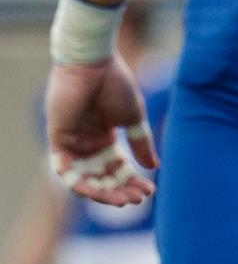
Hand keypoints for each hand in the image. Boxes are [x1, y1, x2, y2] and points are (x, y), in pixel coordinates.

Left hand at [45, 58, 156, 205]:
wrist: (94, 64)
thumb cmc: (115, 84)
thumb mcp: (133, 119)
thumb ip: (142, 144)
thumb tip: (154, 167)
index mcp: (104, 138)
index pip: (117, 168)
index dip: (132, 181)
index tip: (150, 191)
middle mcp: (86, 145)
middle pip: (102, 178)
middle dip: (119, 190)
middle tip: (137, 199)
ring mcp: (71, 144)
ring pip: (85, 179)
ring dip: (103, 192)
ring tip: (123, 199)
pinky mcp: (58, 141)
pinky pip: (66, 171)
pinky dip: (81, 183)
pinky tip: (100, 190)